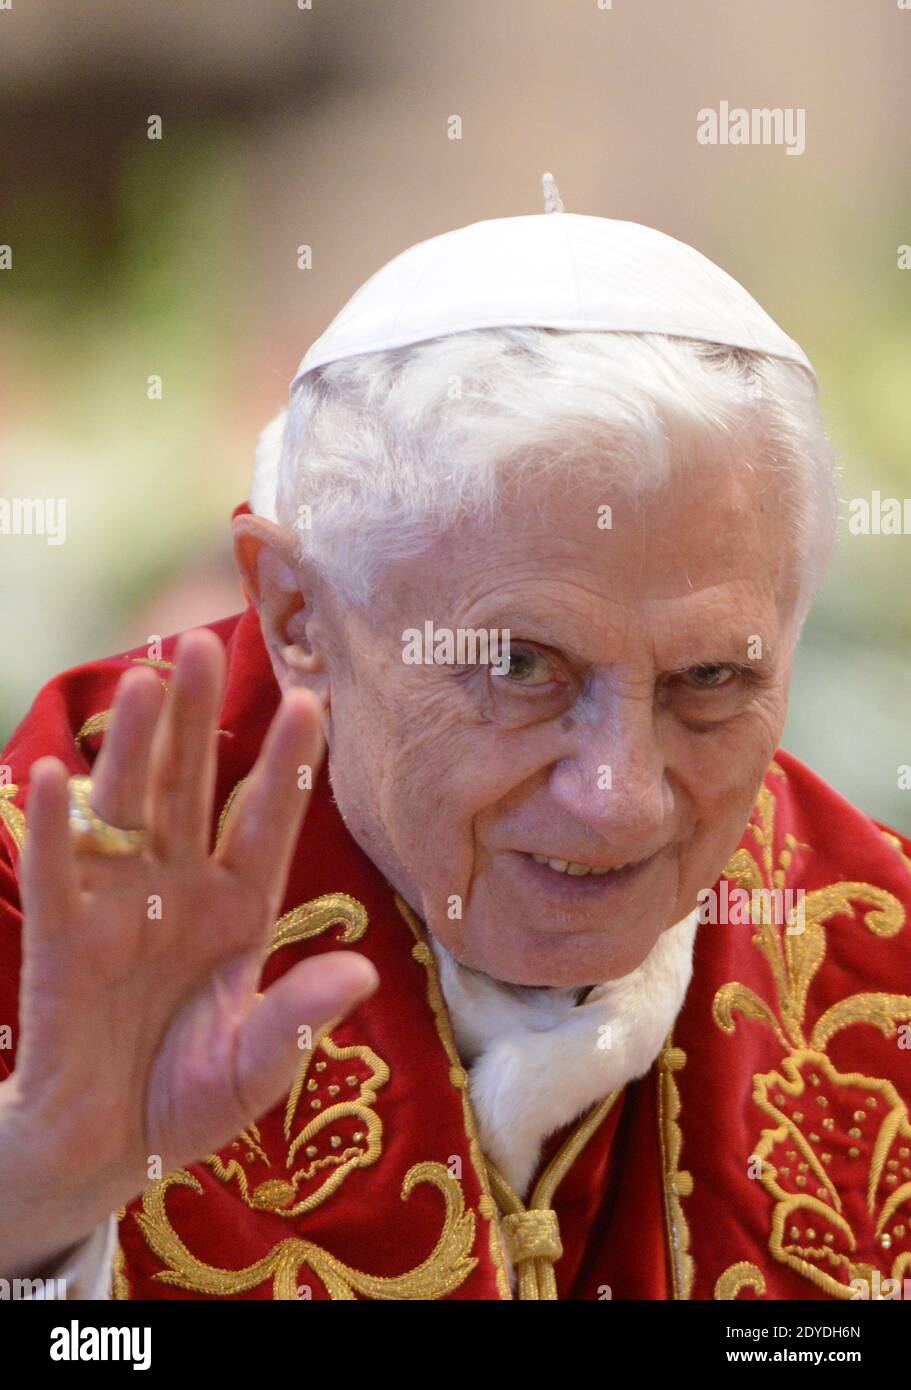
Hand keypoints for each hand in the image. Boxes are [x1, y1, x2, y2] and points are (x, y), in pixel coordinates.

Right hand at [0, 628, 377, 1276]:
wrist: (106, 1150)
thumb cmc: (189, 1100)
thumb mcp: (256, 1069)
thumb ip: (297, 1019)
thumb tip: (356, 971)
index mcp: (240, 910)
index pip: (266, 824)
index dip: (287, 767)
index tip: (313, 702)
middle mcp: (181, 890)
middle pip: (192, 789)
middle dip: (199, 721)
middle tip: (206, 647)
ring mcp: (120, 909)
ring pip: (128, 812)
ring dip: (135, 750)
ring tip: (146, 684)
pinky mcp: (63, 942)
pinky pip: (59, 879)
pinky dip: (57, 832)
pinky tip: (58, 777)